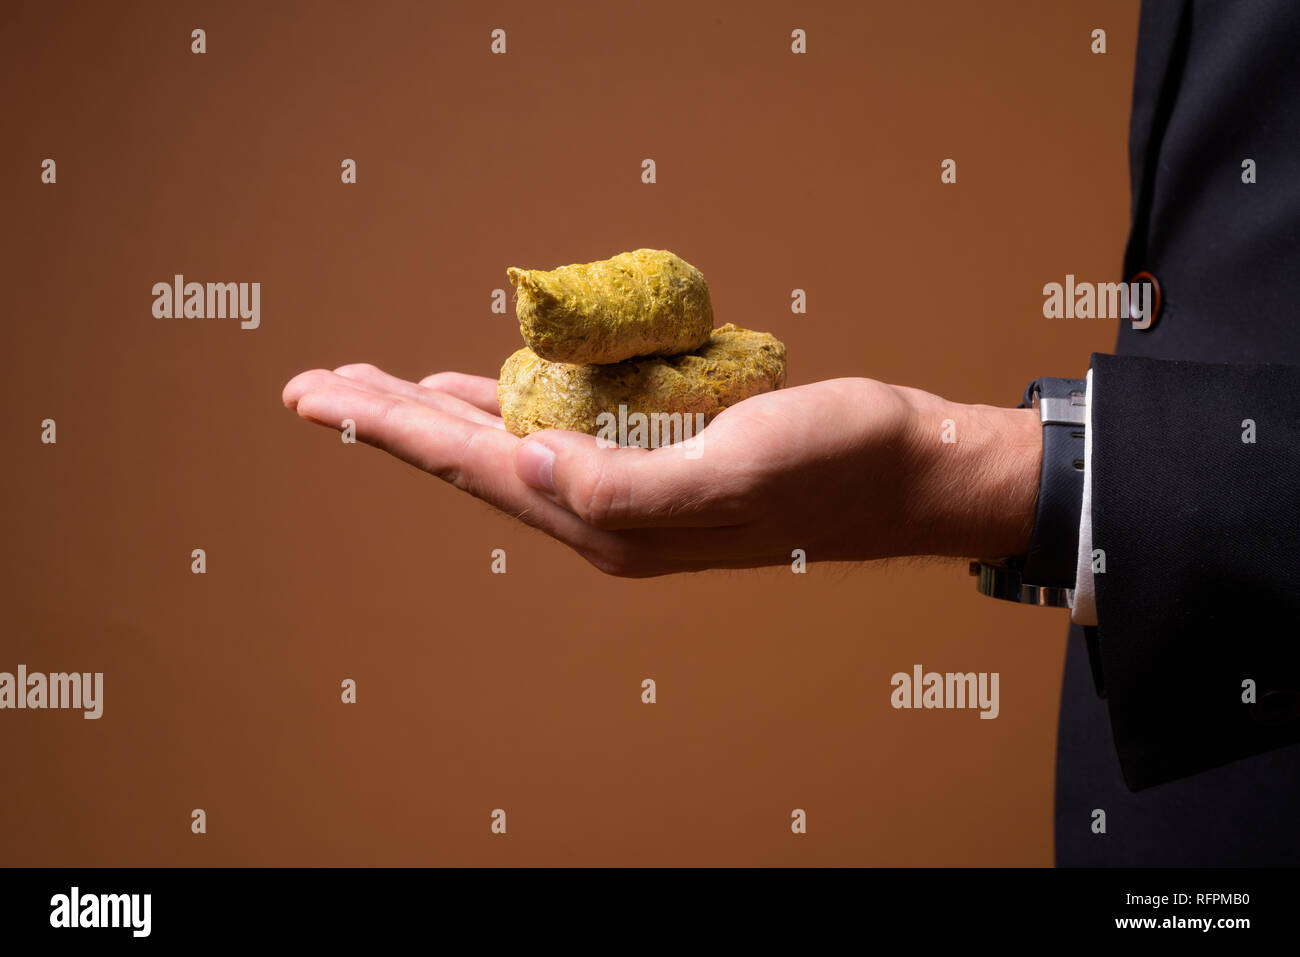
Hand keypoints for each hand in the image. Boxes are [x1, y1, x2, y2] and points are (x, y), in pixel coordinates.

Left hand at [281, 365, 1040, 575]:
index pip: (476, 468)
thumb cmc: (833, 462)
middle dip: (389, 421)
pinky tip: (480, 394)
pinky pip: (555, 433)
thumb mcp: (737, 469)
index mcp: (610, 523)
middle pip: (471, 461)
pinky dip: (504, 409)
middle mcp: (605, 514)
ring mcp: (628, 488)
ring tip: (373, 389)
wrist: (903, 469)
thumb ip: (630, 484)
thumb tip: (526, 463)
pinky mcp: (655, 458)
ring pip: (504, 448)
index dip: (392, 428)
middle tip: (314, 387)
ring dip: (435, 417)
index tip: (320, 394)